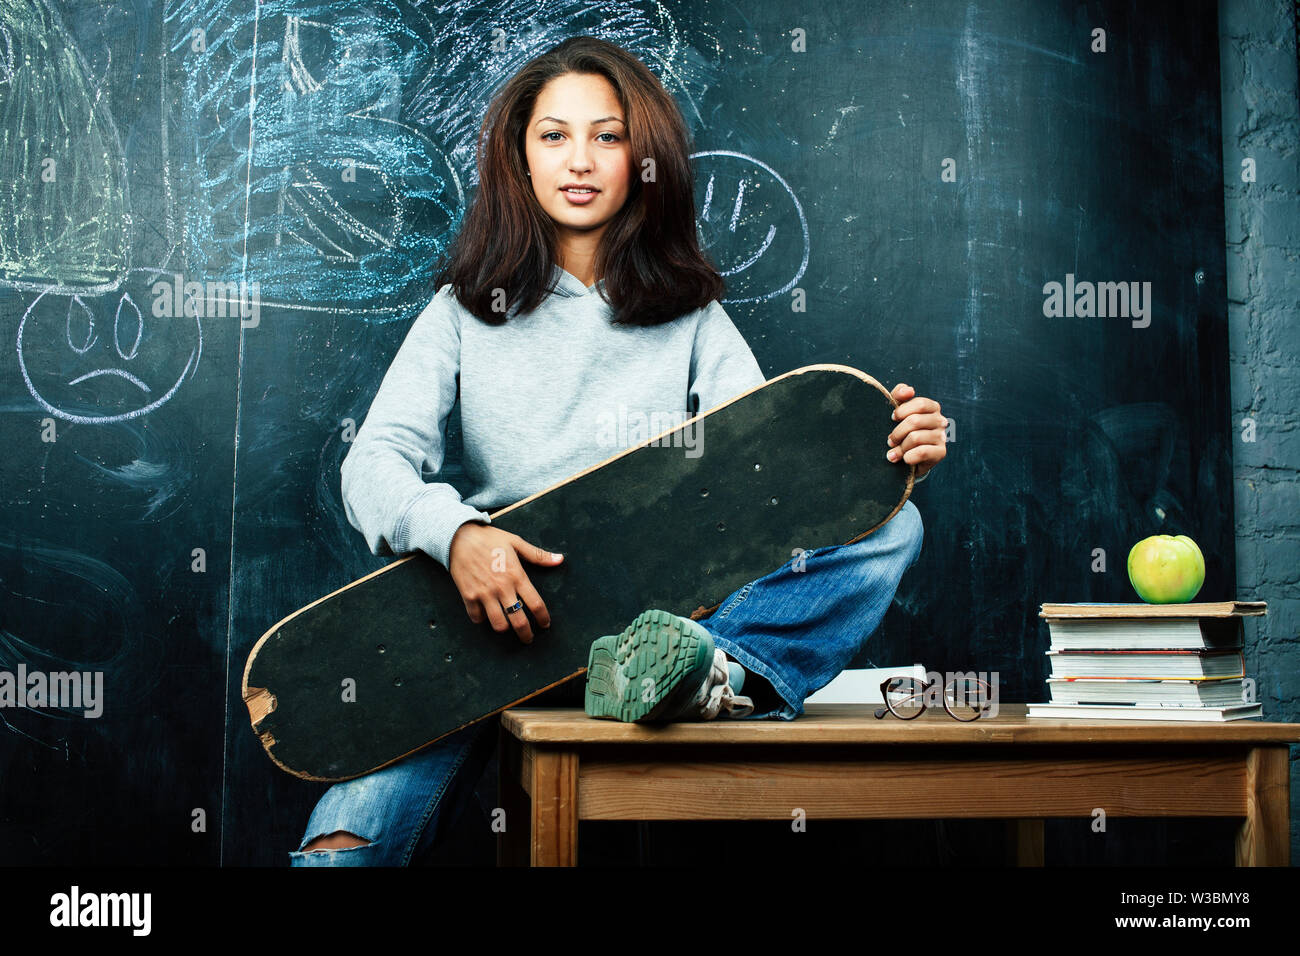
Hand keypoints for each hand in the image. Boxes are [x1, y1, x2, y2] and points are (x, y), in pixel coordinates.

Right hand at [447, 522, 562, 642]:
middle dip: (526, 634)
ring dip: (504, 628)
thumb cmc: (489, 538)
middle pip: (519, 621)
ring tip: (507, 627)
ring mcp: (484, 593)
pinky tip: (486, 615)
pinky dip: (482, 619)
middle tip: (528, 638)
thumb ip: (538, 555)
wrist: (459, 536)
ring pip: (498, 624)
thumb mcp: (516, 542)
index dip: (543, 618)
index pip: (536, 604)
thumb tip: (560, 559)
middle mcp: (502, 588)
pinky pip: (477, 618)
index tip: (545, 624)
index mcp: (517, 576)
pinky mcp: (469, 596)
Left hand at [886, 383, 945, 479]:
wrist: (908, 459)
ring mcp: (942, 436)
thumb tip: (909, 390)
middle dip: (897, 432)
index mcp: (932, 407)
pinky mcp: (941, 452)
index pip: (919, 404)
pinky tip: (904, 459)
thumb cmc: (902, 431)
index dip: (902, 411)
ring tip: (893, 453)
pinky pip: (922, 452)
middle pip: (915, 421)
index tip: (892, 418)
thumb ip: (900, 395)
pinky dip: (909, 457)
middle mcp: (940, 420)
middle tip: (890, 441)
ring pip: (916, 438)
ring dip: (900, 447)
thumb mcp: (898, 412)